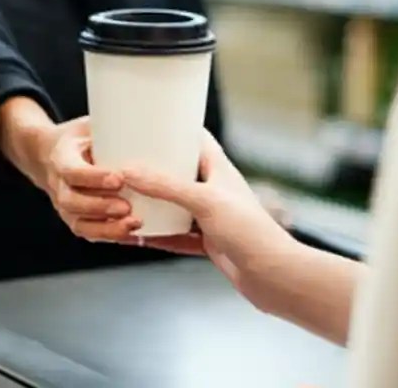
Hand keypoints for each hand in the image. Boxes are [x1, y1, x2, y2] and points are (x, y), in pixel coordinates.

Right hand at [34, 117, 142, 242]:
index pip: (72, 170)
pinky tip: (128, 234)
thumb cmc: (77, 137)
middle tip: (127, 207)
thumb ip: (111, 127)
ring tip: (132, 224)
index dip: (93, 177)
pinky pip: (87, 231)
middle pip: (72, 201)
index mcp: (60, 157)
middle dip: (101, 206)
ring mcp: (63, 204)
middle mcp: (58, 183)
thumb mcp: (88, 125)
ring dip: (106, 226)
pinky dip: (107, 235)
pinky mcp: (73, 217)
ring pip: (78, 221)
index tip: (119, 179)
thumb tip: (150, 120)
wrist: (48, 154)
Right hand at [118, 130, 298, 302]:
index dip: (176, 128)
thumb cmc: (250, 230)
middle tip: (124, 163)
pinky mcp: (207, 242)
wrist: (274, 275)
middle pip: (178, 172)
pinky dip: (156, 236)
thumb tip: (129, 171)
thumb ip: (166, 186)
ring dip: (151, 205)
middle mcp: (214, 189)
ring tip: (123, 199)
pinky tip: (136, 237)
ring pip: (173, 206)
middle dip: (153, 169)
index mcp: (218, 168)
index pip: (197, 139)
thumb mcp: (204, 200)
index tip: (149, 123)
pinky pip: (174, 235)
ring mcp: (210, 217)